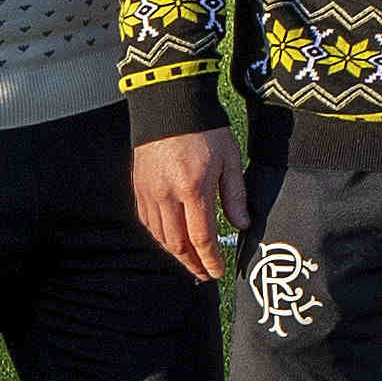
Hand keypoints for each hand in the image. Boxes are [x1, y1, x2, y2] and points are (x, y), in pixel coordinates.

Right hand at [131, 129, 244, 283]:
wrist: (168, 105)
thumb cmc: (205, 129)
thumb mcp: (230, 159)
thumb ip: (235, 195)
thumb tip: (242, 225)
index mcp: (193, 188)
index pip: (201, 237)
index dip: (210, 260)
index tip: (217, 272)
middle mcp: (167, 195)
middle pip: (177, 243)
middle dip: (192, 264)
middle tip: (204, 274)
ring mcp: (149, 193)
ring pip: (160, 236)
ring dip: (176, 254)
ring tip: (191, 262)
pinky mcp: (138, 188)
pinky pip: (148, 222)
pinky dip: (160, 237)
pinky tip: (172, 240)